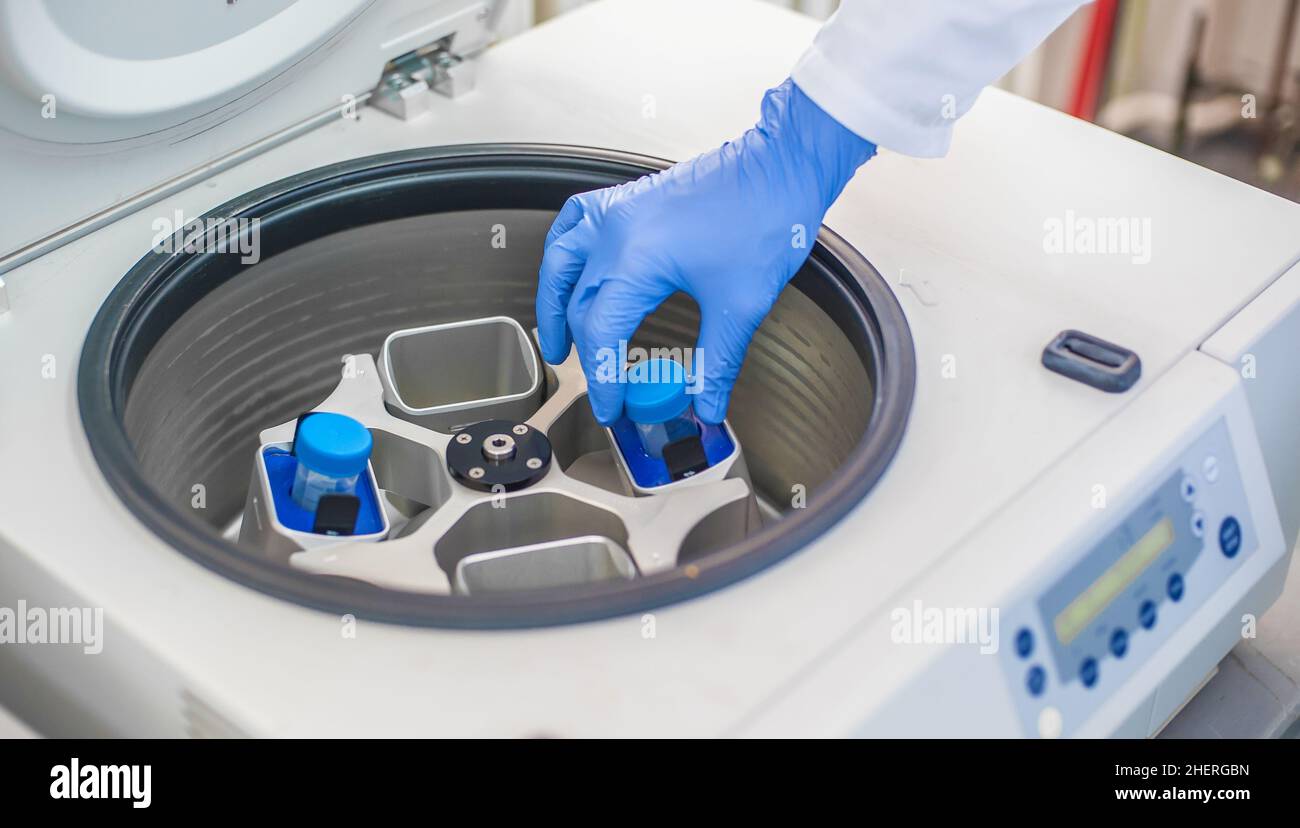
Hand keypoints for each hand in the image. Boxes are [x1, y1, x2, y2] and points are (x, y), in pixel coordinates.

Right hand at [535, 79, 874, 424]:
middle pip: (578, 304)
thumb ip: (717, 362)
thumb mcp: (740, 306)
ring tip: (556, 340)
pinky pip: (575, 224)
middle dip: (584, 352)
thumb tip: (708, 402)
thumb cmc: (765, 218)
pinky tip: (568, 270)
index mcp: (636, 259)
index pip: (600, 332)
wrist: (782, 167)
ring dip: (553, 304)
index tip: (611, 408)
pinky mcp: (630, 199)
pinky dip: (564, 253)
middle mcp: (616, 231)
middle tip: (600, 386)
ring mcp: (619, 210)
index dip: (602, 378)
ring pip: (560, 262)